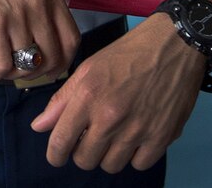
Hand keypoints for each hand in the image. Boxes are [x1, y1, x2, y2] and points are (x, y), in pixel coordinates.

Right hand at [0, 0, 78, 81]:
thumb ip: (40, 7)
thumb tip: (46, 46)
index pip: (71, 39)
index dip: (62, 61)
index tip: (48, 69)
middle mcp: (39, 2)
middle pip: (53, 57)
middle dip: (36, 72)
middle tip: (19, 71)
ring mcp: (17, 13)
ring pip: (27, 64)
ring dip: (12, 73)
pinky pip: (2, 64)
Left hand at [30, 14, 205, 172]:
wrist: (173, 45)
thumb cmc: (127, 53)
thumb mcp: (88, 68)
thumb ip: (61, 100)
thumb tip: (38, 126)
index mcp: (88, 96)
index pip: (61, 142)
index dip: (55, 155)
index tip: (57, 156)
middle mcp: (110, 117)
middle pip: (85, 160)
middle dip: (82, 152)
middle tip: (89, 137)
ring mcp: (137, 130)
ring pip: (111, 166)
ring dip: (108, 155)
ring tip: (113, 135)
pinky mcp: (162, 137)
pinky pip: (139, 164)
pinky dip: (134, 156)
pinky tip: (134, 137)